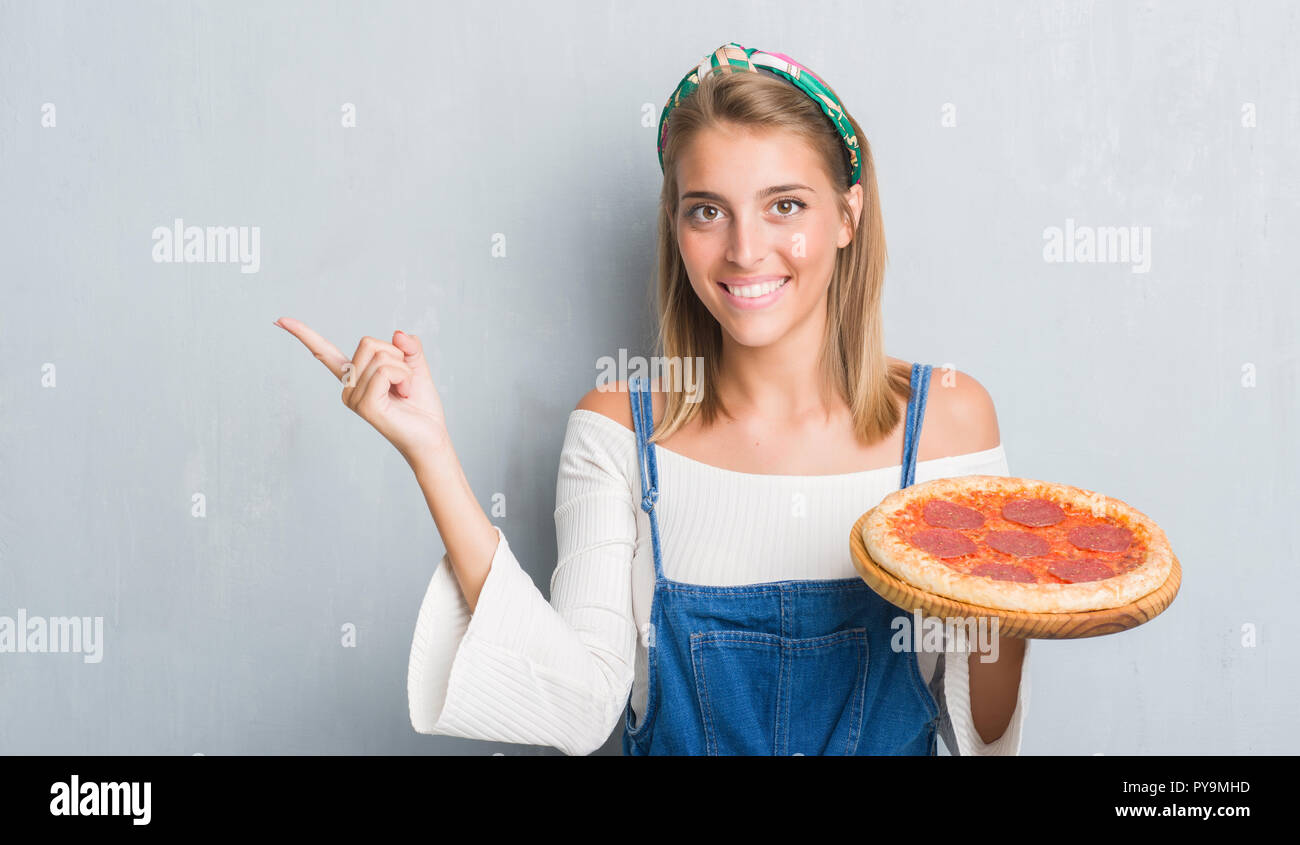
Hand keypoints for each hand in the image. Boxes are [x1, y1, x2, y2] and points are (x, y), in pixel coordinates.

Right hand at [275, 317, 449, 471]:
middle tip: (405, 380)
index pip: (324, 352)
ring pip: (381, 356)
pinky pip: (386, 371)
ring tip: (406, 391)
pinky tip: (405, 394)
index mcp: (354, 377)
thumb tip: (398, 333)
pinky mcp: (365, 406)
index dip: (304, 334)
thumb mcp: (416, 367)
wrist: (431, 438)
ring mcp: (353, 398)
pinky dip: (405, 377)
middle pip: (368, 343)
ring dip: (405, 369)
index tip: (280, 320)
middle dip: (396, 354)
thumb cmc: (420, 406)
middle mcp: (348, 387)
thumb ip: (407, 347)